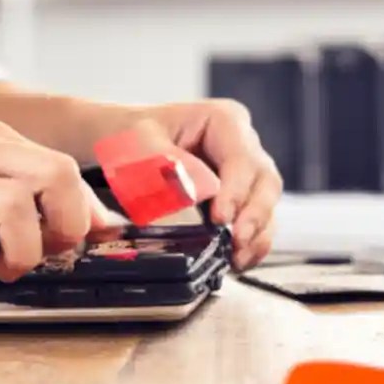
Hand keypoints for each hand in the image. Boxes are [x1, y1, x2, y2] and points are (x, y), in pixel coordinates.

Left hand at [136, 100, 282, 269]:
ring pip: (265, 205)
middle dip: (255, 215)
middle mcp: (241, 145)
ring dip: (257, 235)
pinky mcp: (236, 200)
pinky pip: (254, 223)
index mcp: (223, 122)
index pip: (241, 158)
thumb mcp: (140, 144)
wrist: (118, 144)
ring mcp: (242, 174)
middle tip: (236, 242)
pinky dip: (250, 244)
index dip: (236, 191)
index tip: (221, 218)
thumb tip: (199, 190)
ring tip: (237, 259)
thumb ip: (168, 164)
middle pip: (264, 181)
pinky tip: (237, 261)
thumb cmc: (129, 135)